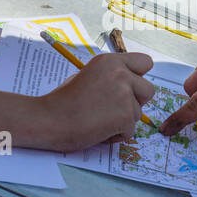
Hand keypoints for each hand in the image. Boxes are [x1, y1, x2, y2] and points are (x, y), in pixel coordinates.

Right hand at [40, 52, 156, 150]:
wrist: (48, 119)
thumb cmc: (63, 101)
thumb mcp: (87, 76)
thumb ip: (110, 77)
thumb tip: (129, 84)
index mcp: (110, 61)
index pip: (145, 62)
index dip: (138, 78)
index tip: (127, 88)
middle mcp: (120, 73)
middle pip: (148, 90)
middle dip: (136, 102)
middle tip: (113, 109)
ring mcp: (124, 94)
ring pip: (139, 113)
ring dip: (123, 121)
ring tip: (99, 121)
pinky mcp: (125, 115)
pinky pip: (131, 130)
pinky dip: (117, 135)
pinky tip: (98, 131)